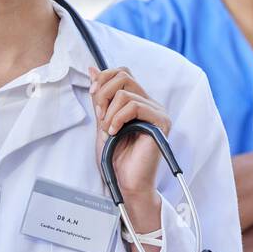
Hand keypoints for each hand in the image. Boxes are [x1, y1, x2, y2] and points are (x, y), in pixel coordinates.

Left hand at [89, 65, 169, 204]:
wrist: (126, 181)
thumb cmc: (116, 156)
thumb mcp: (102, 121)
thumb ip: (100, 97)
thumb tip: (92, 70)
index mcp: (139, 101)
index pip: (123, 73)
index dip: (104, 78)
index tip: (92, 94)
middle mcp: (150, 103)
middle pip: (125, 76)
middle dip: (104, 93)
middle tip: (99, 116)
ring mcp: (158, 112)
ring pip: (126, 92)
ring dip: (109, 112)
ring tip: (107, 130)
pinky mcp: (161, 122)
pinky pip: (134, 106)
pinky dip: (118, 118)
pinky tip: (115, 132)